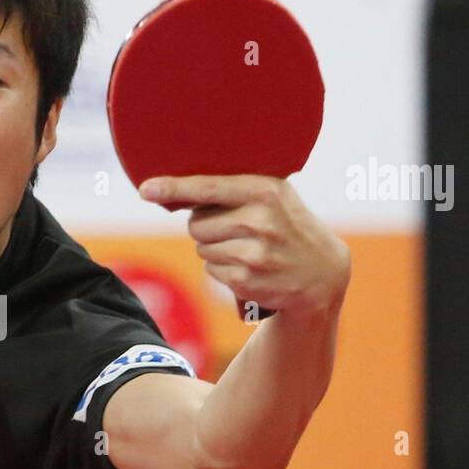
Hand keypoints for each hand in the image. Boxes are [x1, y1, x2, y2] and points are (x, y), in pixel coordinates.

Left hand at [140, 175, 350, 315]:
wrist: (322, 273)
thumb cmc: (289, 225)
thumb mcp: (275, 195)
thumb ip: (234, 188)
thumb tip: (176, 189)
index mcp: (264, 191)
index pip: (207, 188)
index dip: (173, 188)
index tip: (146, 189)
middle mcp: (259, 221)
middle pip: (196, 223)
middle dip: (206, 226)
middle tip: (235, 228)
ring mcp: (253, 254)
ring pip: (201, 247)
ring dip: (214, 248)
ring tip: (247, 247)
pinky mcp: (246, 280)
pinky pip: (210, 269)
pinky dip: (222, 268)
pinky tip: (248, 266)